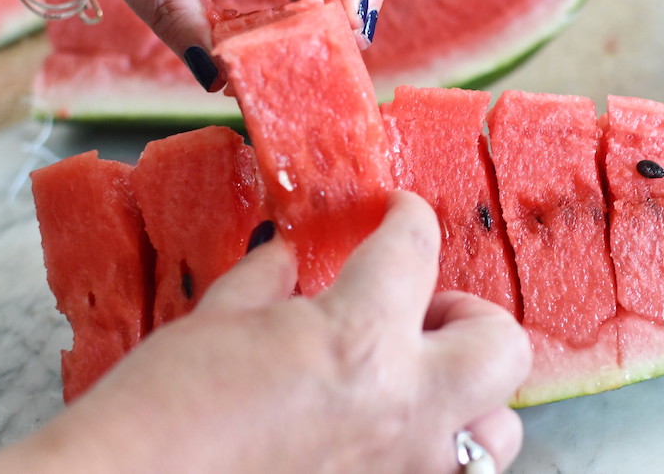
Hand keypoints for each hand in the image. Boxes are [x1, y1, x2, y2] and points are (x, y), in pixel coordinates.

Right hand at [0, 191, 530, 472]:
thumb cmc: (162, 409)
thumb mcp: (216, 319)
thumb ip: (271, 281)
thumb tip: (292, 259)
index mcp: (359, 336)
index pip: (415, 247)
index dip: (408, 217)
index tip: (399, 214)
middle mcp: (402, 405)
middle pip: (501, 344)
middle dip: (472, 312)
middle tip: (422, 308)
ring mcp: (404, 468)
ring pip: (500, 429)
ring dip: (471, 392)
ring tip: (415, 377)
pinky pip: (448, 470)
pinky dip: (434, 443)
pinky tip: (383, 429)